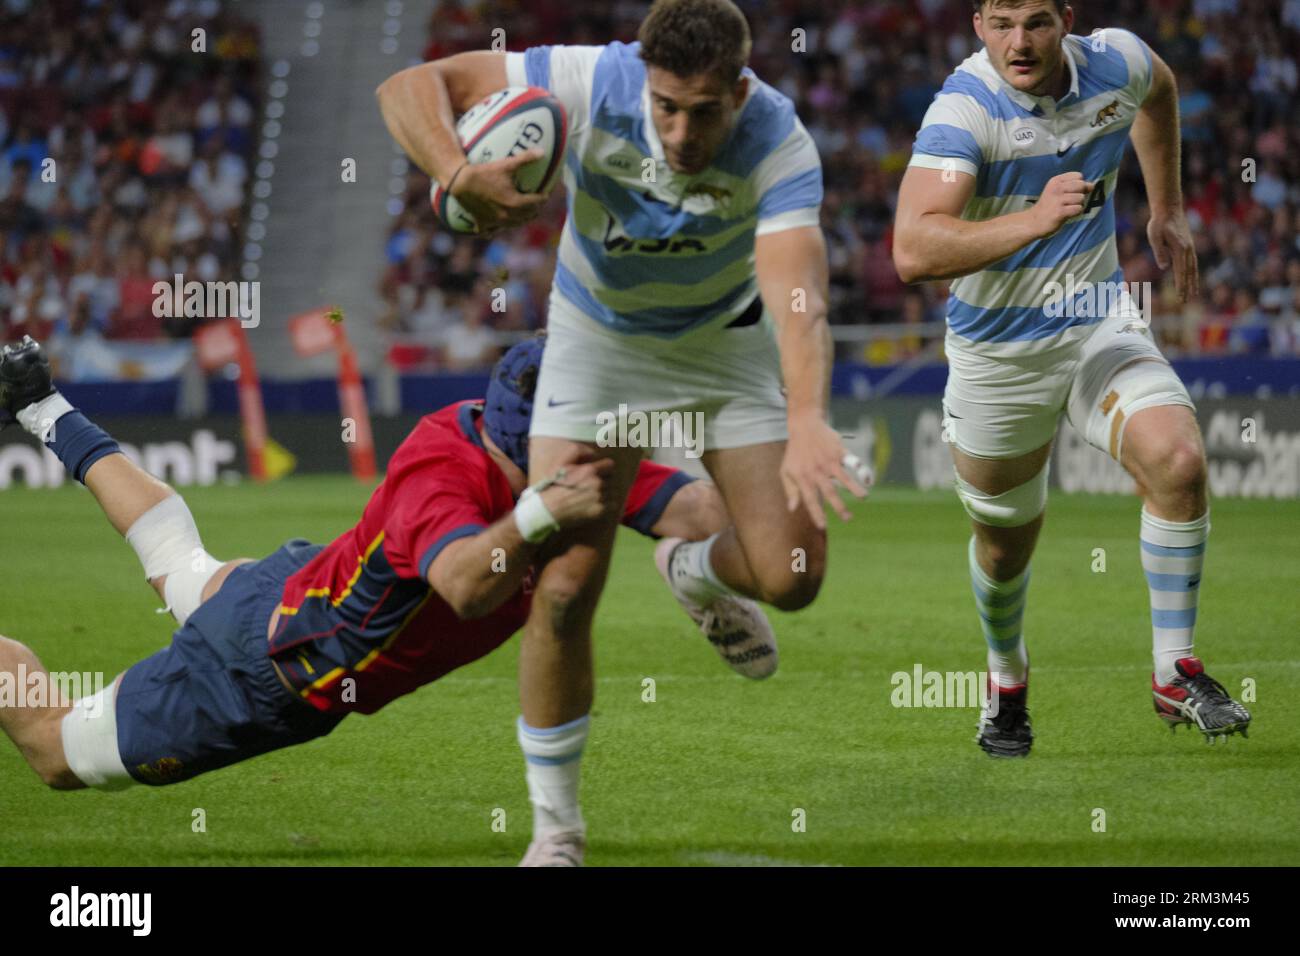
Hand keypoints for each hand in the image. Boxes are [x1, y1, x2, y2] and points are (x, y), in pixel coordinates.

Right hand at [450, 149, 548, 234]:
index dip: (543, 198)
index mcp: (515, 203)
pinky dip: (497, 229)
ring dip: (521, 220)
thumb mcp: (506, 164)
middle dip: (535, 210)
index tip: (546, 194)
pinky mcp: (483, 223)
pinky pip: (492, 232)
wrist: (460, 182)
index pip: (536, 203)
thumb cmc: (485, 172)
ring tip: (523, 214)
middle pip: (528, 216)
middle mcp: (507, 216)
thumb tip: (542, 151)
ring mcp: (495, 222)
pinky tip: (498, 226)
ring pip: (514, 225)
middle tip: (537, 204)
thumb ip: (526, 158)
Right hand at [537, 458, 616, 527]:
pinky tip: (596, 503)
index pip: (609, 465)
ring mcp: (599, 497)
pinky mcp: (600, 510)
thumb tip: (592, 452)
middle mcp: (597, 483)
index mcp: (590, 470)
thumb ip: (577, 453)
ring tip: (593, 495)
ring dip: (605, 492)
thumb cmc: (554, 485)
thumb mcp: (563, 464)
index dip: (605, 467)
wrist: (549, 508)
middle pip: (610, 479)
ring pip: (611, 491)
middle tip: (593, 485)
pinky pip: (611, 504)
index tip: (601, 471)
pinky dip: (606, 504)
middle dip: (604, 480)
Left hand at [780, 414, 868, 529]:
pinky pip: (853, 462)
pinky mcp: (839, 452)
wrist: (804, 426)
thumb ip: (791, 491)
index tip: (823, 526)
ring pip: (844, 478)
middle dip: (839, 507)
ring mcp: (829, 461)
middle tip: (848, 519)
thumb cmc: (795, 453)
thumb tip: (792, 509)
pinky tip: (869, 480)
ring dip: (855, 488)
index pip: (810, 500)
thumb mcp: (786, 471)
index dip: (816, 514)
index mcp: (803, 478)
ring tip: (864, 497)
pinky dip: (862, 470)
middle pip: (829, 492)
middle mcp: (817, 471)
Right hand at [1029, 172, 1093, 237]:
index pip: (1078, 176)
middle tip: (1070, 202)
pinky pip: (1078, 209)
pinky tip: (1066, 215)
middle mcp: (1056, 188)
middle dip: (1080, 194)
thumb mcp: (1057, 191)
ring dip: (1077, 205)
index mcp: (1056, 181)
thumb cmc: (1048, 207)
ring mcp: (1058, 200)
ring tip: (1067, 209)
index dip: (1079, 184)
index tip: (1070, 192)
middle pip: (1081, 185)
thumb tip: (1092, 185)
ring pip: (1081, 198)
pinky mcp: (1060, 212)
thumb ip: (1074, 186)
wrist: (1033, 222)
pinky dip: (1075, 213)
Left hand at [1147, 208, 1198, 301]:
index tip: (1181, 297)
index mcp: (1180, 249)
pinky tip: (1193, 278)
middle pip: (1189, 273)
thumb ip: (1159, 251)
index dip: (1181, 285)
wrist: (1169, 208)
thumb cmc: (1159, 222)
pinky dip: (1194, 272)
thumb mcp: (1154, 236)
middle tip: (1186, 301)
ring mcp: (1190, 247)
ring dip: (1193, 281)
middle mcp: (1188, 250)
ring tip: (1193, 293)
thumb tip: (1164, 267)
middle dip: (1188, 288)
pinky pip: (1193, 262)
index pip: (1181, 272)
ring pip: (1193, 268)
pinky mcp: (1188, 245)